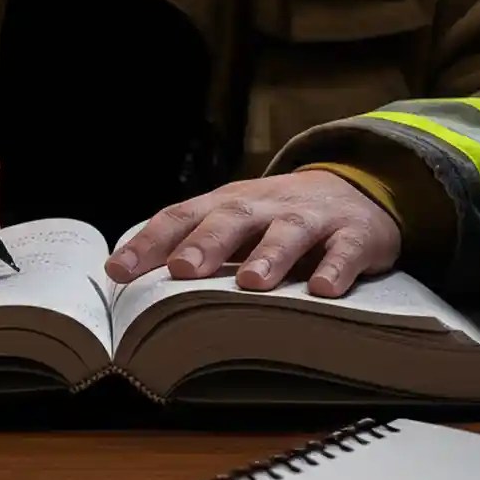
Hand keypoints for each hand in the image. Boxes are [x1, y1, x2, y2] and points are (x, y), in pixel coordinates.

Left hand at [105, 170, 400, 296]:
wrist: (360, 189)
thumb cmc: (279, 218)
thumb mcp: (236, 225)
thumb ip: (195, 248)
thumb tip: (130, 286)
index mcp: (229, 204)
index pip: (182, 217)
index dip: (150, 242)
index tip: (119, 271)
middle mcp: (266, 206)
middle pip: (233, 218)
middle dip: (206, 243)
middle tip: (183, 269)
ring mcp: (313, 219)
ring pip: (289, 232)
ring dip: (270, 254)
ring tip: (252, 282)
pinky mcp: (355, 236)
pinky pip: (346, 251)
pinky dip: (336, 268)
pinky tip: (324, 290)